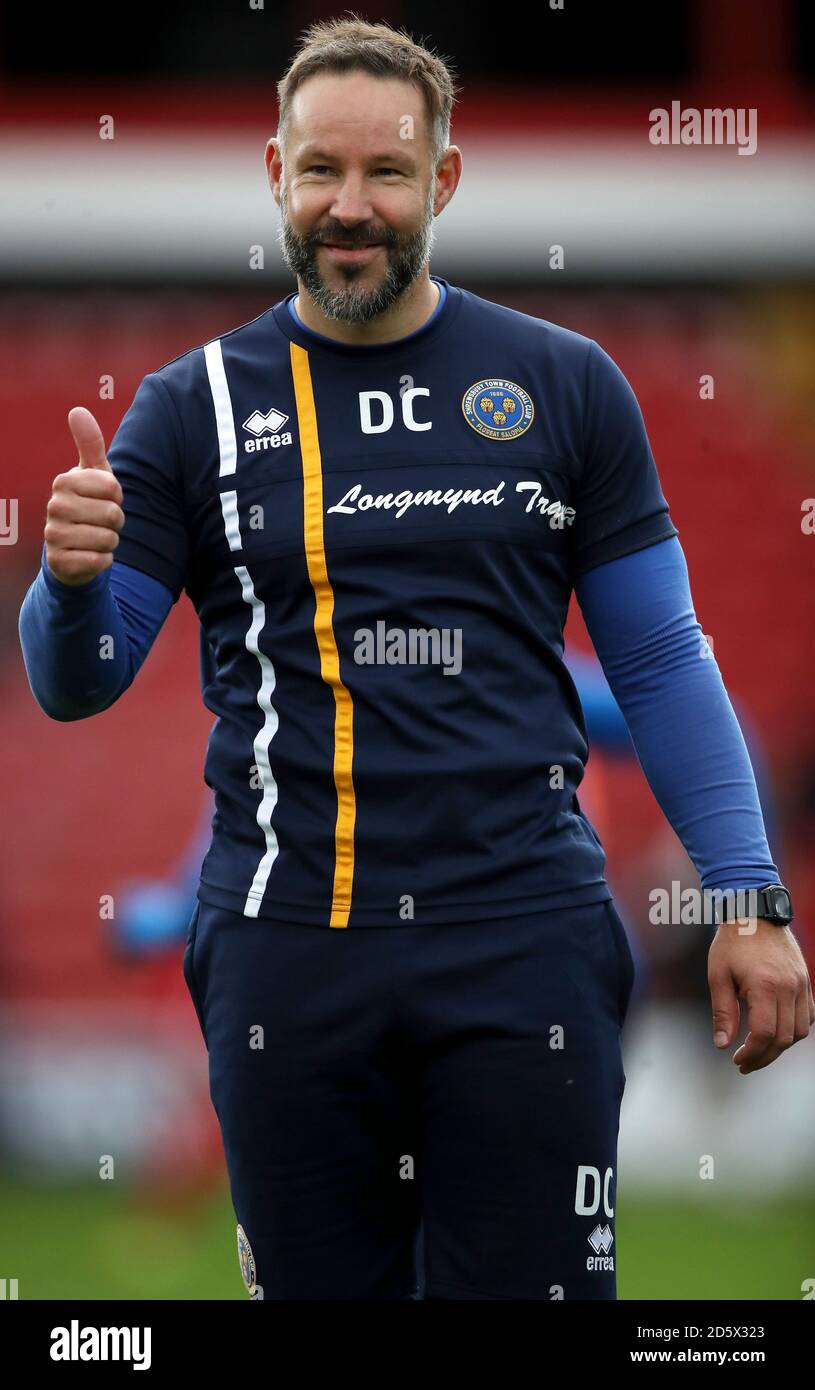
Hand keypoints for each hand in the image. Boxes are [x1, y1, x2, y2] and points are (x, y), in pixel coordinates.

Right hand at [44, 408, 123, 585]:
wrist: (71, 548)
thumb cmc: (88, 504)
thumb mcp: (93, 474)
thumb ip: (90, 444)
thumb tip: (78, 410)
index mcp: (63, 481)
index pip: (113, 488)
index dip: (117, 497)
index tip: (105, 499)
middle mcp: (54, 507)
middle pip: (113, 514)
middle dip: (115, 522)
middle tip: (101, 522)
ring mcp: (53, 536)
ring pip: (109, 539)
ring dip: (110, 541)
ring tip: (95, 537)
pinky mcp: (59, 563)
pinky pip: (100, 561)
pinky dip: (104, 561)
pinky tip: (90, 555)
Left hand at [708, 918, 814, 1073]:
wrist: (755, 913)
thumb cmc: (732, 942)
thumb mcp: (718, 975)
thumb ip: (722, 1011)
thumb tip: (722, 1044)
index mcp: (765, 986)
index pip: (764, 1033)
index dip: (752, 1053)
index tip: (737, 1060)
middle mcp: (789, 987)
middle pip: (784, 1038)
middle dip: (764, 1057)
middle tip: (746, 1064)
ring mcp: (801, 984)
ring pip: (800, 1031)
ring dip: (781, 1047)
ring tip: (760, 1052)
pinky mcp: (806, 981)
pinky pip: (808, 1016)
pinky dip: (796, 1030)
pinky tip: (779, 1033)